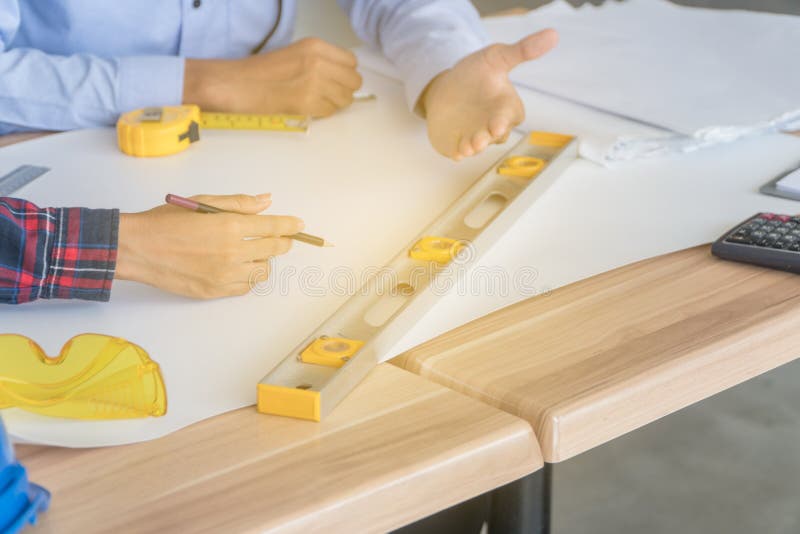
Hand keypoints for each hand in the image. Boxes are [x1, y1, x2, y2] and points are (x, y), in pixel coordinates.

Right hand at [116, 194, 303, 298]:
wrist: (137, 249)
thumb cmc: (165, 222)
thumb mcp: (202, 202)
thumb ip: (239, 203)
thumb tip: (266, 201)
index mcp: (229, 226)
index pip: (274, 226)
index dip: (290, 225)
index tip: (299, 225)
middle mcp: (231, 252)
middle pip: (274, 249)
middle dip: (282, 242)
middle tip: (282, 238)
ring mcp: (224, 274)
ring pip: (263, 271)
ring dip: (263, 260)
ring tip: (251, 252)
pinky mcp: (216, 291)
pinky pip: (246, 286)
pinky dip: (248, 277)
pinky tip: (238, 267)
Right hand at [184, 38, 362, 117]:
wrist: (237, 84)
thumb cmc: (261, 72)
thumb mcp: (295, 54)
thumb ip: (320, 61)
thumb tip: (341, 78)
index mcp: (316, 46)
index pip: (352, 62)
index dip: (346, 74)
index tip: (336, 81)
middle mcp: (319, 61)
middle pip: (353, 81)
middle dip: (344, 91)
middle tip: (328, 96)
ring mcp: (315, 82)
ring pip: (345, 99)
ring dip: (334, 104)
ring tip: (315, 102)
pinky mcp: (308, 102)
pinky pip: (330, 112)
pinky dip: (322, 113)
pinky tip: (306, 108)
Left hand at [420, 29, 558, 159]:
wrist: (446, 87)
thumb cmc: (477, 73)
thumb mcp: (496, 57)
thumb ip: (522, 51)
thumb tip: (553, 34)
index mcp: (506, 106)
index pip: (510, 116)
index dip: (504, 121)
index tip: (497, 125)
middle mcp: (494, 125)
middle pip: (495, 136)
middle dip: (487, 138)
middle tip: (479, 141)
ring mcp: (477, 136)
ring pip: (478, 146)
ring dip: (473, 147)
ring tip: (466, 148)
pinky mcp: (458, 143)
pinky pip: (458, 151)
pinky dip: (457, 153)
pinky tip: (453, 154)